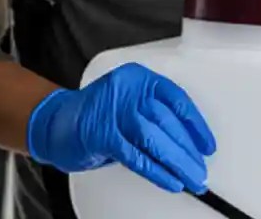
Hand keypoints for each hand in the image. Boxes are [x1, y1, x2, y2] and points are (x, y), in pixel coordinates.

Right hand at [26, 62, 216, 194]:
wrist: (54, 122)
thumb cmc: (94, 115)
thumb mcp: (128, 105)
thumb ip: (154, 117)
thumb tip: (187, 144)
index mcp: (138, 79)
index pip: (177, 100)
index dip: (196, 125)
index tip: (207, 146)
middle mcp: (126, 90)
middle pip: (167, 122)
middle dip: (188, 150)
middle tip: (200, 170)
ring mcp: (113, 111)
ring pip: (155, 139)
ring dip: (177, 163)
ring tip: (191, 179)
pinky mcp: (102, 134)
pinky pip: (136, 156)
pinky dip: (157, 171)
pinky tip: (170, 181)